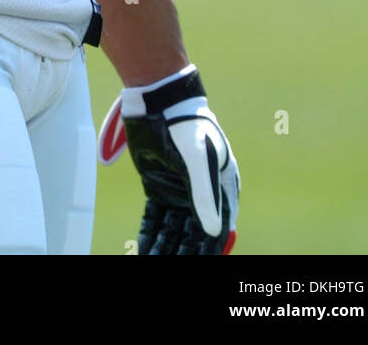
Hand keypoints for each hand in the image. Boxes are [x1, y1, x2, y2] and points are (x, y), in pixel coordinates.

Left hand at [98, 66, 238, 254]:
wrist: (159, 102)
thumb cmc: (187, 127)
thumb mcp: (198, 160)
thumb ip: (205, 195)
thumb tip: (214, 232)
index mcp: (221, 188)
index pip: (216, 230)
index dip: (208, 252)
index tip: (201, 264)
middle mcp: (201, 194)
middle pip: (193, 235)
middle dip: (184, 253)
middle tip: (170, 266)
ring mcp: (179, 191)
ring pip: (173, 230)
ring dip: (165, 249)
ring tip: (155, 263)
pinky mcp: (158, 186)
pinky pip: (155, 218)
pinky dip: (151, 235)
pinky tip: (146, 252)